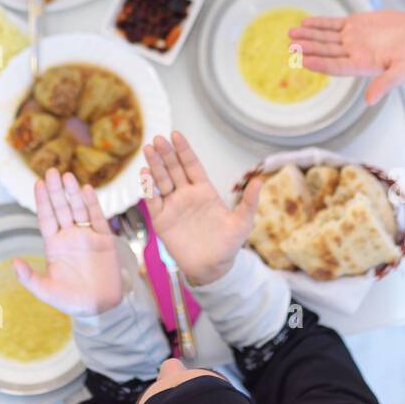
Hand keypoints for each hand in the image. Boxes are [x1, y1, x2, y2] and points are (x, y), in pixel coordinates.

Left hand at [14, 168, 123, 316]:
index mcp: (54, 245)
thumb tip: (14, 262)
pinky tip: (86, 190)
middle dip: (56, 191)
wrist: (100, 307)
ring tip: (67, 176)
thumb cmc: (72, 301)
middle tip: (51, 171)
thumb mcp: (46, 291)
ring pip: (78, 209)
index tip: (38, 184)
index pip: (46, 218)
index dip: (42, 201)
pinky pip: (98, 218)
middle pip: (61, 208)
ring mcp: (87, 236)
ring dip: (73, 193)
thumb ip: (30, 278)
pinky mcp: (104, 240)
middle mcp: (69, 237)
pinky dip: (92, 204)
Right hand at [142, 132, 262, 285]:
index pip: (191, 165)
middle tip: (159, 139)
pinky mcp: (161, 219)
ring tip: (148, 149)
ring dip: (155, 165)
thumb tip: (260, 181)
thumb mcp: (242, 223)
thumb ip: (248, 202)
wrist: (212, 269)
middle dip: (166, 153)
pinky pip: (153, 200)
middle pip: (174, 169)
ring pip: (161, 180)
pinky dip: (148, 188)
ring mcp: (173, 205)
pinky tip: (145, 174)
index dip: (184, 150)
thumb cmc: (228, 245)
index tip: (176, 134)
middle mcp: (186, 194)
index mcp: (204, 190)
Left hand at [290, 11, 404, 104]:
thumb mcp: (404, 71)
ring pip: (325, 37)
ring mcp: (353, 38)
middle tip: (291, 46)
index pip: (336, 67)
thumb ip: (386, 84)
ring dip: (309, 35)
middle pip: (326, 52)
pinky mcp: (355, 24)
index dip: (320, 64)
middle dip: (309, 49)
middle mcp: (353, 53)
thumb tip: (370, 101)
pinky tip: (305, 22)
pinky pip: (333, 24)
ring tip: (291, 33)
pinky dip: (320, 23)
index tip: (304, 61)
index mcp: (362, 66)